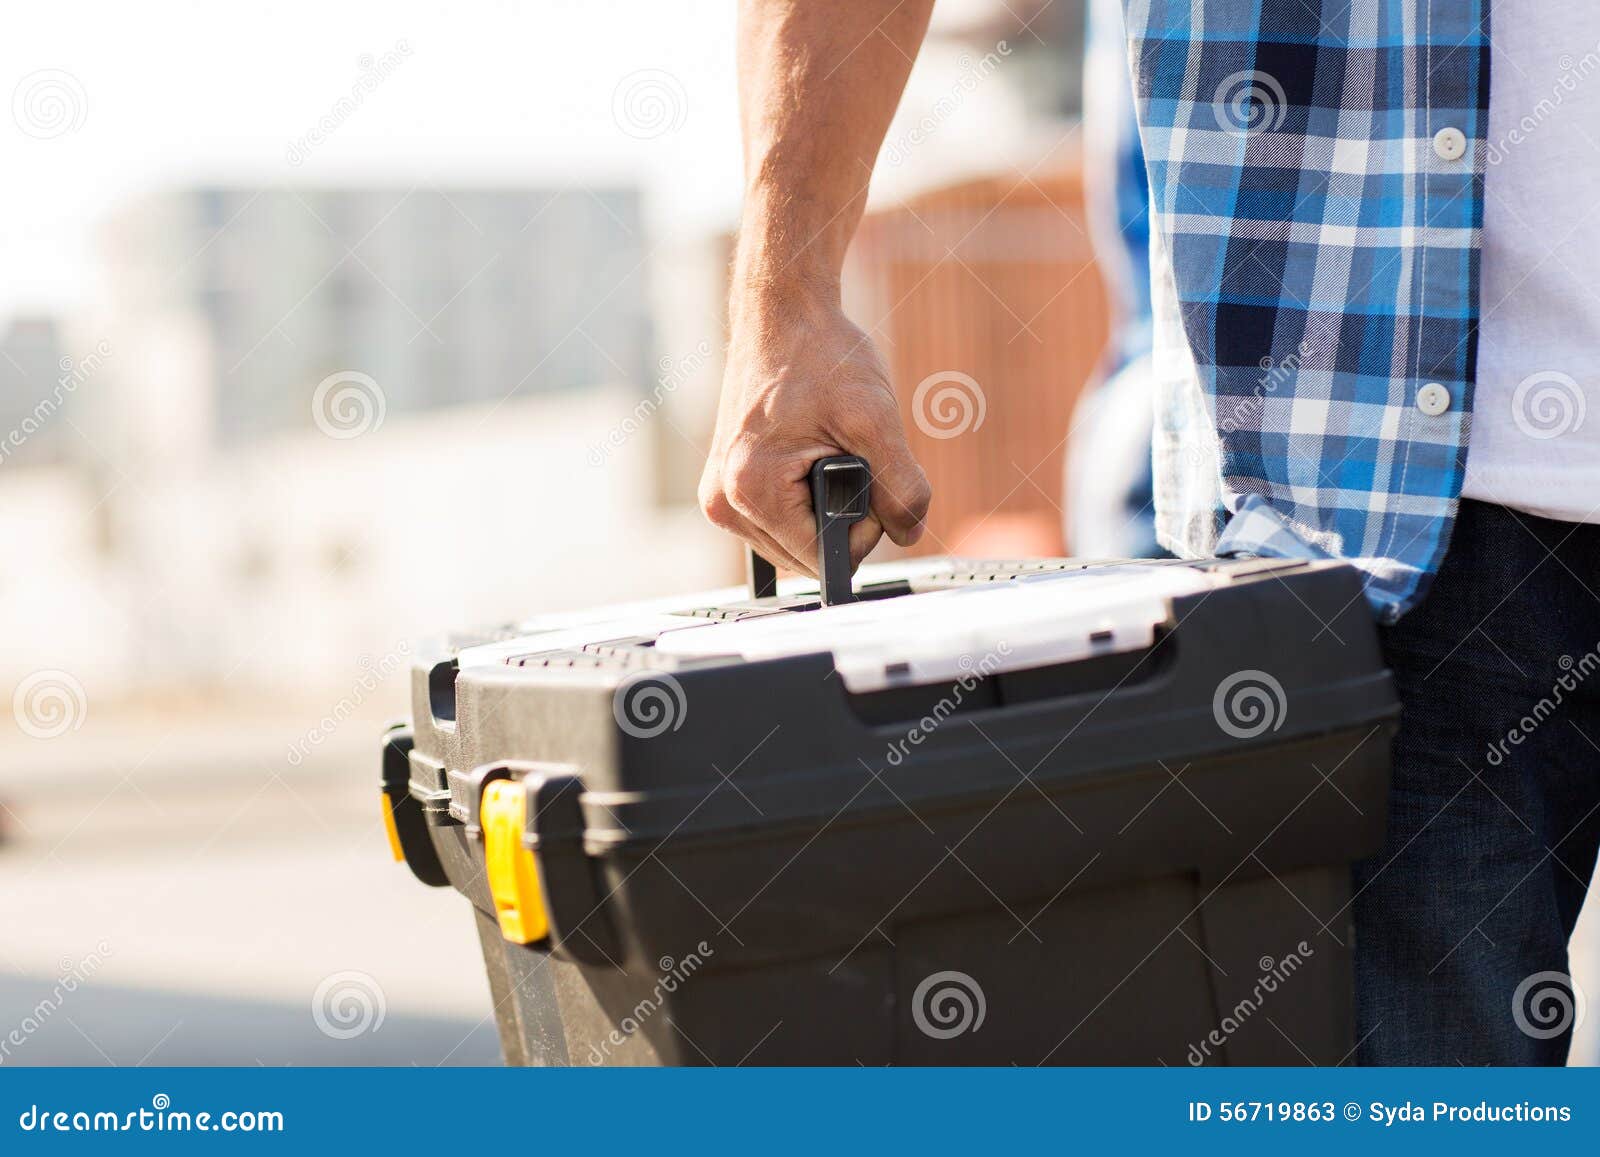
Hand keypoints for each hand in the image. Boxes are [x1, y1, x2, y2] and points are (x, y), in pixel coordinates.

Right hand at [698, 284, 931, 576]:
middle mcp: (724, 503)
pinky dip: (802, 499)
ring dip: (822, 508)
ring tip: (821, 448)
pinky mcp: (724, 489)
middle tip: (843, 454)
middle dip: (840, 518)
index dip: (862, 529)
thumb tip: (909, 534)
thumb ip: (901, 486)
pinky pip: (778, 524)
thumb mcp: (876, 418)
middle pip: (807, 558)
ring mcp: (719, 499)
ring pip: (794, 545)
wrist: (782, 315)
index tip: (864, 473)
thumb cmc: (821, 355)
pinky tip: (805, 458)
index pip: (824, 560)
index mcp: (752, 491)